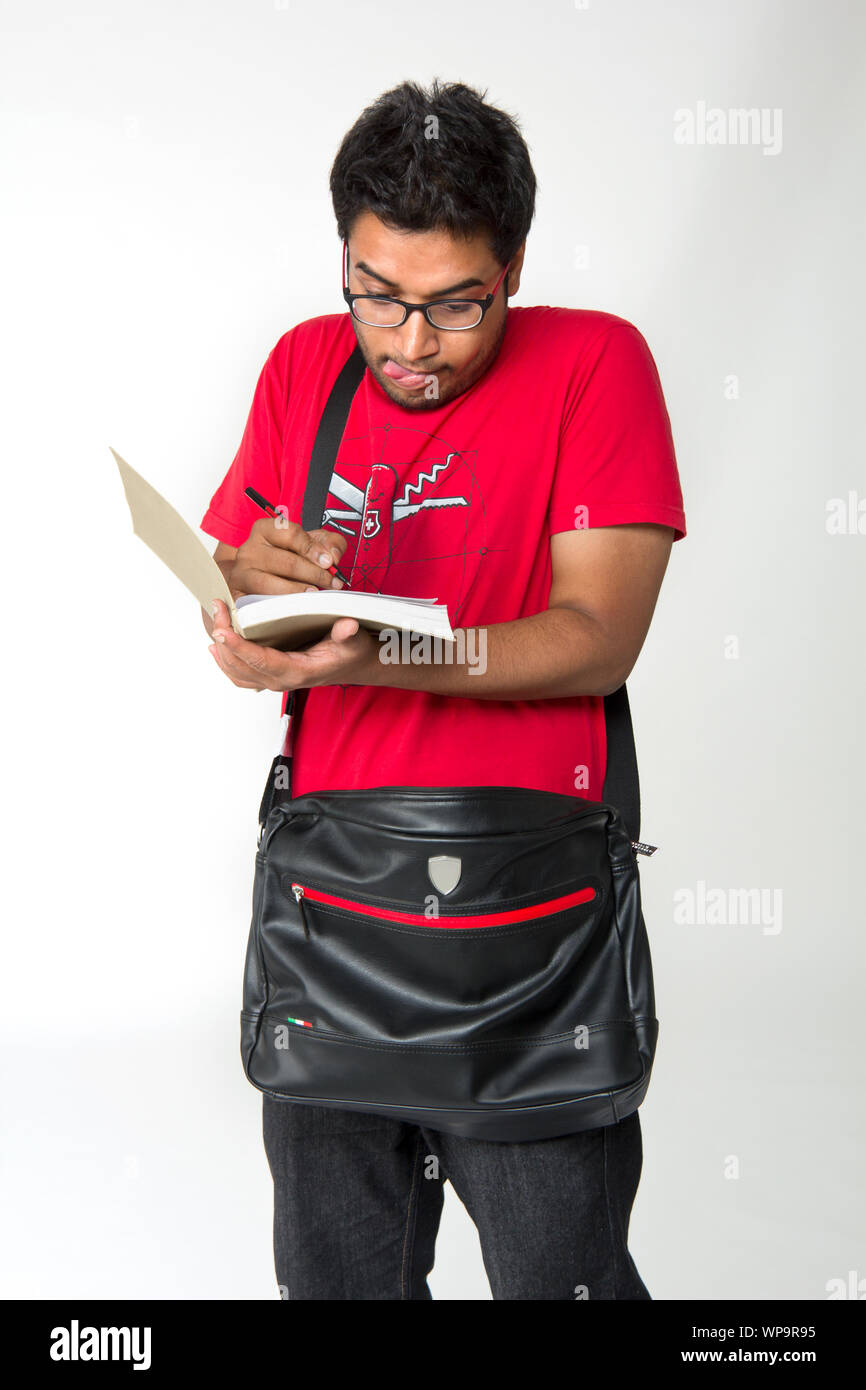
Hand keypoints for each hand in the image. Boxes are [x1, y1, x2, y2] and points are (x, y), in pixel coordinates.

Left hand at [208, 599, 379, 691]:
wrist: (354, 666)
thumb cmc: (351, 652)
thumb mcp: (354, 640)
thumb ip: (347, 633)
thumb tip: (348, 625)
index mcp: (298, 672)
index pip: (261, 661)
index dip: (239, 646)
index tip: (221, 630)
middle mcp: (281, 681)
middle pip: (241, 666)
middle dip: (224, 638)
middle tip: (217, 609)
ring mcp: (274, 681)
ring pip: (236, 672)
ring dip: (222, 650)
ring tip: (215, 620)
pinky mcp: (269, 677)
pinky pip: (240, 676)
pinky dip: (225, 662)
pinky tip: (217, 645)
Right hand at [225, 518, 348, 598]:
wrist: (256, 577)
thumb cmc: (286, 558)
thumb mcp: (311, 544)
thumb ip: (329, 544)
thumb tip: (333, 556)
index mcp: (265, 530)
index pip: (291, 534)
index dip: (313, 549)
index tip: (329, 562)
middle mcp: (249, 550)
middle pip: (286, 562)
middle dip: (314, 574)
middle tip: (331, 584)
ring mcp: (241, 574)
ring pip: (270, 585)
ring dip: (297, 592)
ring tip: (314, 595)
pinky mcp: (238, 596)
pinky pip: (259, 604)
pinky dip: (280, 608)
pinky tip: (295, 608)